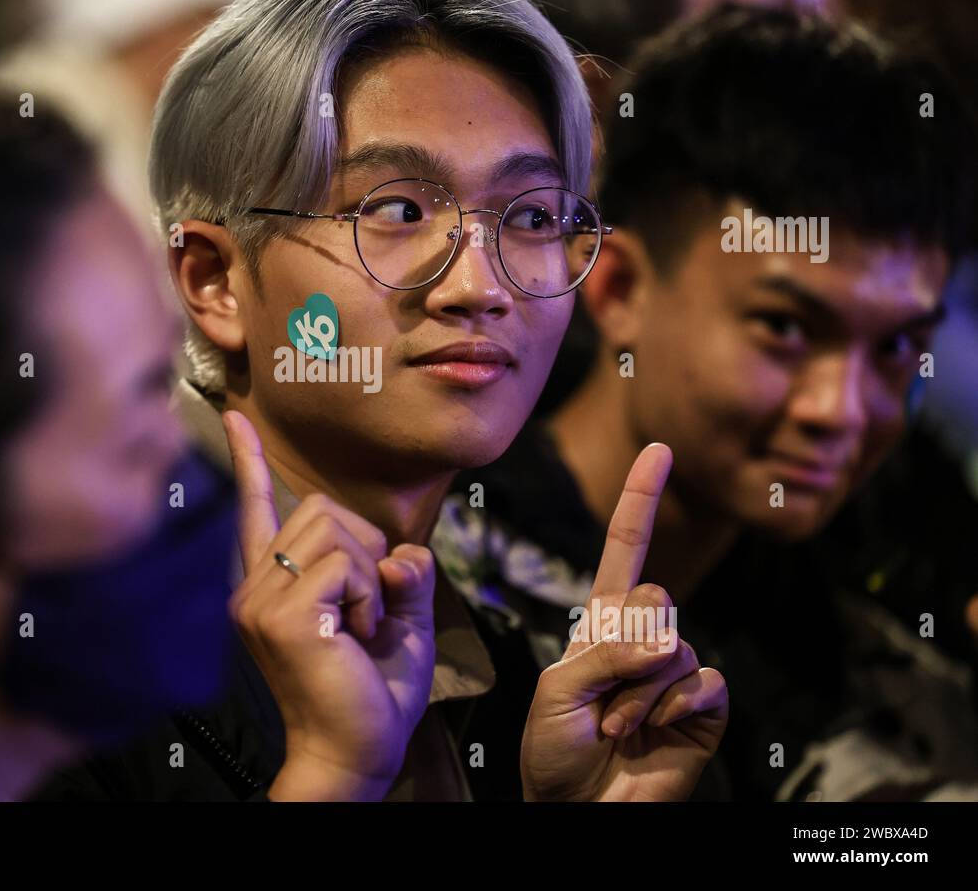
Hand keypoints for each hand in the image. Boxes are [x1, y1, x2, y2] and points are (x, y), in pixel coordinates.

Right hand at [222, 410, 435, 800]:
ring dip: (371, 575)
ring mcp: (262, 599)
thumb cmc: (372, 693)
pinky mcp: (283, 614)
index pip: (257, 510)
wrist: (355, 753)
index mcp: (272, 585)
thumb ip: (401, 573)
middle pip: (323, 509)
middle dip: (367, 547)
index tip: (236, 418)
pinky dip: (371, 595)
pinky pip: (348, 564)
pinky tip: (358, 635)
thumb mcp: (399, 619)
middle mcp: (254, 587)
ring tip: (360, 626)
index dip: (250, 461)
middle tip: (367, 608)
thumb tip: (401, 550)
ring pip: (337, 530)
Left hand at [520, 443, 727, 800]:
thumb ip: (602, 653)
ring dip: (635, 696)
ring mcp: (677, 670)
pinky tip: (652, 734)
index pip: (626, 548)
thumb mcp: (556, 691)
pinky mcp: (704, 705)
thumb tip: (666, 641)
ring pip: (674, 647)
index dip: (640, 499)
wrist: (580, 809)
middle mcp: (645, 637)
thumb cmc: (555, 749)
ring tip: (616, 729)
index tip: (658, 450)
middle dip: (620, 653)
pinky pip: (702, 684)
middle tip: (599, 705)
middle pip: (654, 598)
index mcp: (603, 621)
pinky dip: (671, 711)